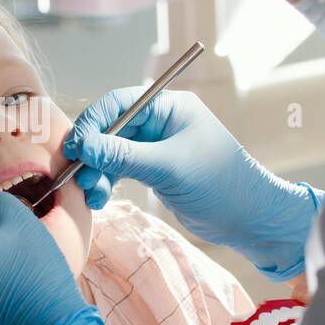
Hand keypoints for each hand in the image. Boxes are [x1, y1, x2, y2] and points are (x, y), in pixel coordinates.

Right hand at [64, 87, 324, 280]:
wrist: (249, 219)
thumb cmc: (220, 185)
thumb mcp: (168, 168)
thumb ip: (123, 156)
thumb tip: (82, 146)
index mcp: (169, 107)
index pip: (118, 104)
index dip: (92, 124)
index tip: (74, 148)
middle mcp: (160, 122)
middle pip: (109, 129)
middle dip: (91, 153)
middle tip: (77, 176)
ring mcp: (156, 146)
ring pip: (111, 153)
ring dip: (96, 173)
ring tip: (90, 195)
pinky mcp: (153, 170)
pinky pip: (119, 170)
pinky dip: (107, 183)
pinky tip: (99, 200)